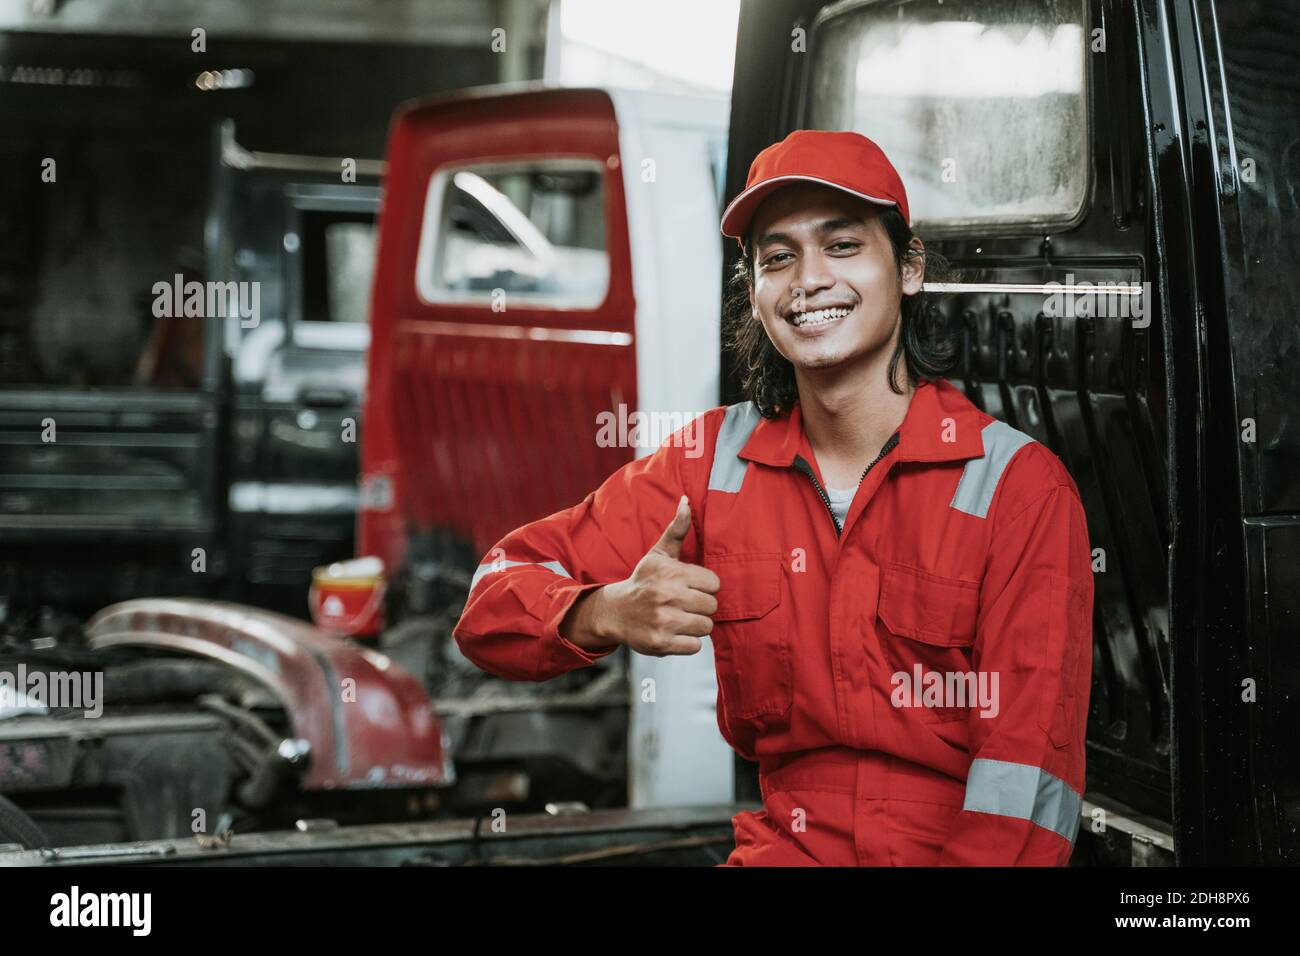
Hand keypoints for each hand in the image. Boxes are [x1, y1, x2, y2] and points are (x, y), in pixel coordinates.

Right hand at [561, 495, 719, 655]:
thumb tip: (686, 500)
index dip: (705, 586)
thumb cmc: (644, 580)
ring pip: (706, 627)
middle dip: (701, 606)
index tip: (690, 586)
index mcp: (671, 572)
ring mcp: (664, 621)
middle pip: (712, 606)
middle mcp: (667, 596)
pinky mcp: (661, 643)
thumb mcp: (659, 554)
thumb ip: (677, 529)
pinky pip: (695, 646)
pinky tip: (673, 632)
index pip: (714, 583)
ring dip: (696, 624)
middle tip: (684, 603)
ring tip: (679, 617)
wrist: (615, 611)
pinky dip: (687, 642)